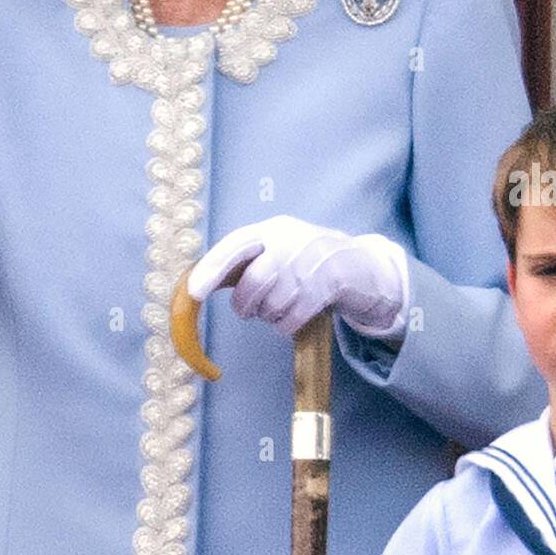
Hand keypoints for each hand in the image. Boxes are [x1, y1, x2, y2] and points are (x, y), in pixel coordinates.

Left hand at [188, 215, 409, 340]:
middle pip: (254, 282)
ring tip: (280, 307)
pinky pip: (291, 319)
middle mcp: (290, 241)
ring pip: (272, 304)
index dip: (211, 268)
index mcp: (272, 230)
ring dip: (270, 315)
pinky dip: (286, 325)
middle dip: (247, 303)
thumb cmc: (306, 260)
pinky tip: (294, 316)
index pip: (235, 245)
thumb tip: (198, 282)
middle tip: (250, 309)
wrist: (361, 264)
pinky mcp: (327, 287)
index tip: (194, 292)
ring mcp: (311, 264)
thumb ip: (243, 262)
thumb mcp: (276, 250)